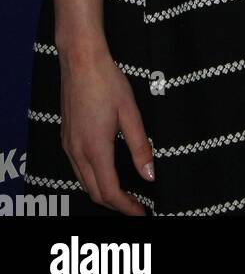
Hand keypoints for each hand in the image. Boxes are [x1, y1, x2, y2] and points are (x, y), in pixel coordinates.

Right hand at [59, 45, 153, 213]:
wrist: (80, 61)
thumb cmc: (107, 82)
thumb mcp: (130, 113)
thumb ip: (140, 147)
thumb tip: (150, 175)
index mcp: (95, 149)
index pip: (110, 191)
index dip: (127, 206)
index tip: (141, 212)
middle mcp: (77, 152)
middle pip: (94, 192)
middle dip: (115, 204)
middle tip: (136, 206)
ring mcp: (68, 146)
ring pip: (84, 182)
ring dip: (103, 193)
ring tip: (125, 194)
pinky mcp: (66, 138)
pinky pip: (78, 169)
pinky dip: (93, 179)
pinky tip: (106, 172)